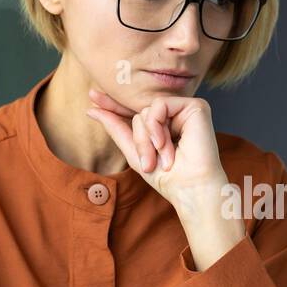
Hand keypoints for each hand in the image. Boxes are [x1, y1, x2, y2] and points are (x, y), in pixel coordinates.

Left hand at [85, 88, 227, 209]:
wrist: (191, 189)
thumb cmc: (168, 178)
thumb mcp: (134, 153)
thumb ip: (115, 128)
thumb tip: (90, 110)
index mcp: (165, 125)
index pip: (135, 112)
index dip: (114, 105)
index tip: (91, 96)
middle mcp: (176, 115)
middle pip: (139, 114)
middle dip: (139, 140)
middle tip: (149, 164)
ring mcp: (185, 110)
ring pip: (146, 111)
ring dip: (147, 138)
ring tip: (163, 158)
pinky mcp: (196, 106)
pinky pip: (159, 105)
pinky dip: (156, 126)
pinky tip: (165, 144)